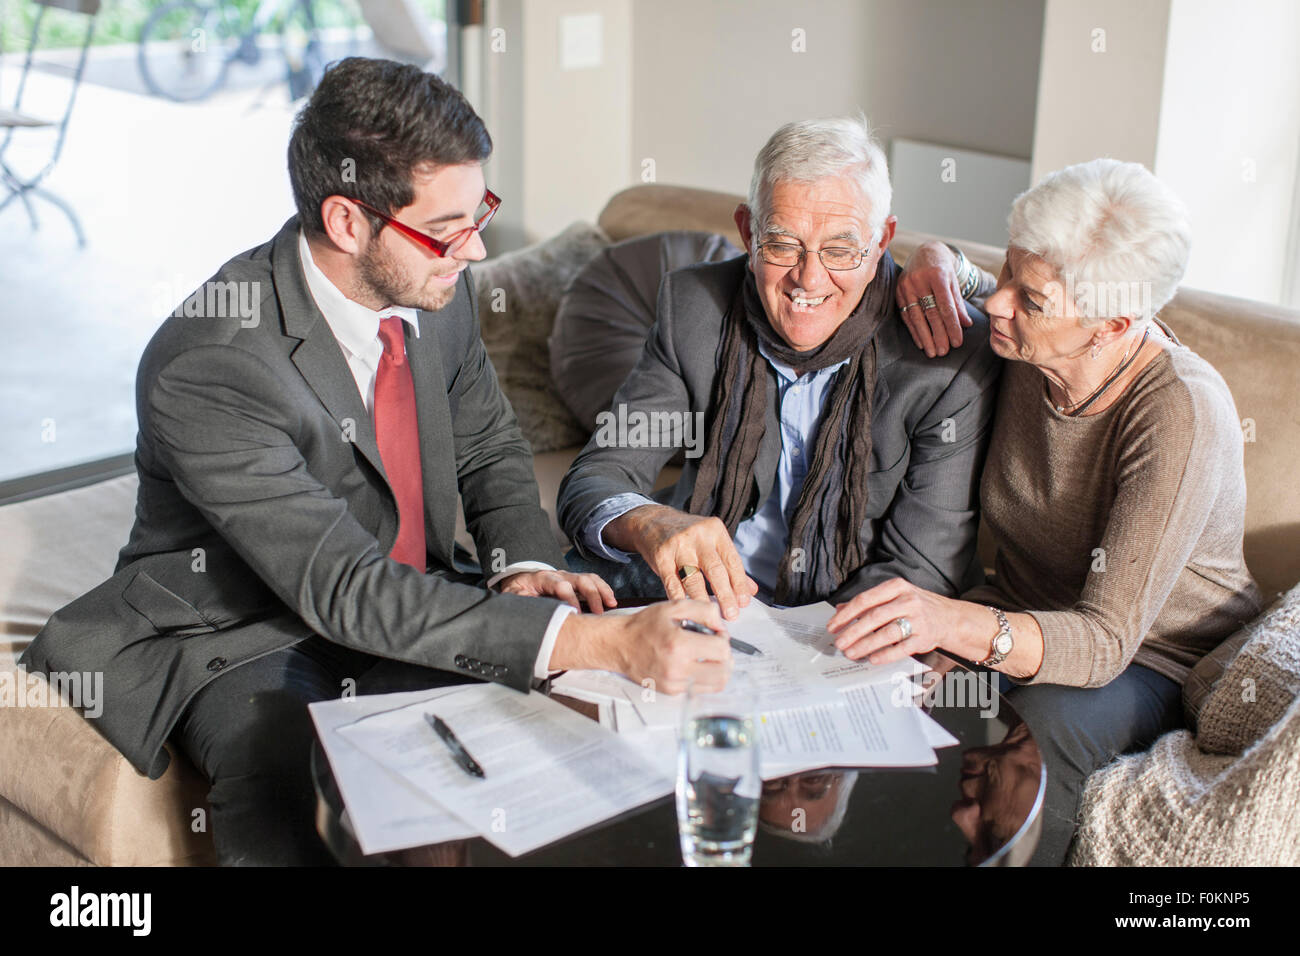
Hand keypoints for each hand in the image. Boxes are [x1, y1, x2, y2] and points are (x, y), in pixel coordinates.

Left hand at [497, 569, 615, 613]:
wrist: (519, 580)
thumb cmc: (518, 591)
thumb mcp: (512, 596)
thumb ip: (519, 600)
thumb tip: (528, 606)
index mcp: (543, 578)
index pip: (561, 585)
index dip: (570, 599)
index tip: (575, 613)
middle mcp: (559, 575)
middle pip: (580, 579)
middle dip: (592, 594)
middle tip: (599, 611)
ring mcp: (569, 577)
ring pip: (590, 578)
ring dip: (602, 590)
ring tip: (612, 604)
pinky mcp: (575, 582)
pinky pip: (593, 581)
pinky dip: (604, 589)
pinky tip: (611, 601)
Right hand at [552, 599, 731, 694]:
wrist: (620, 645)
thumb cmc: (644, 626)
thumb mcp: (674, 607)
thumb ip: (703, 610)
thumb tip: (721, 626)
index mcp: (678, 644)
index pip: (721, 650)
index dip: (724, 639)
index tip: (716, 634)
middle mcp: (677, 668)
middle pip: (723, 671)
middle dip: (725, 657)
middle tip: (716, 647)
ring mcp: (674, 683)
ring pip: (716, 685)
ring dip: (720, 670)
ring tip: (710, 657)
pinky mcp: (672, 691)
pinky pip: (701, 689)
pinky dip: (706, 678)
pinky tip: (697, 664)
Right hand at [604, 504, 757, 619]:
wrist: (653, 521)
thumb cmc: (687, 535)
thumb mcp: (711, 542)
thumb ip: (730, 565)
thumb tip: (751, 590)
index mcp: (715, 531)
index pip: (732, 561)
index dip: (740, 584)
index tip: (744, 602)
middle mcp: (698, 536)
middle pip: (715, 570)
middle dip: (725, 595)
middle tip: (731, 614)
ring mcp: (678, 546)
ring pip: (694, 578)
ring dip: (704, 600)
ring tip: (711, 615)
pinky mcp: (661, 556)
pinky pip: (672, 583)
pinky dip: (681, 599)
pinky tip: (687, 610)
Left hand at [826, 577, 980, 664]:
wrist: (950, 618)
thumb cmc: (916, 607)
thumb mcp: (894, 597)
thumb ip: (868, 602)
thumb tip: (840, 610)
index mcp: (896, 587)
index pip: (865, 600)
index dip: (846, 614)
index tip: (832, 626)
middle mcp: (908, 601)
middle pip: (874, 617)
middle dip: (852, 631)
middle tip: (838, 642)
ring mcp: (918, 619)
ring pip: (886, 633)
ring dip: (865, 644)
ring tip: (851, 652)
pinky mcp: (925, 637)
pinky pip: (902, 647)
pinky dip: (886, 654)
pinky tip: (872, 659)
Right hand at [896, 241, 969, 356]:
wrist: (924, 253)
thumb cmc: (942, 269)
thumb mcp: (953, 282)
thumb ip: (958, 303)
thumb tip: (966, 324)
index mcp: (937, 275)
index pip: (945, 306)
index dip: (952, 325)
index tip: (957, 342)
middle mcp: (919, 280)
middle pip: (930, 313)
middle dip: (938, 334)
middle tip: (944, 351)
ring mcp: (906, 286)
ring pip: (916, 317)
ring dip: (925, 337)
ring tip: (933, 352)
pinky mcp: (897, 293)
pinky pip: (906, 315)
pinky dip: (914, 331)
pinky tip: (920, 342)